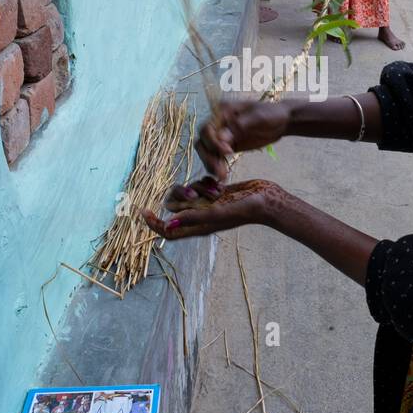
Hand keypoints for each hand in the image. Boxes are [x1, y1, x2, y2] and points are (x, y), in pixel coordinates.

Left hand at [140, 178, 279, 239]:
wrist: (268, 200)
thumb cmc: (247, 208)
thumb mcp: (218, 211)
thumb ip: (194, 217)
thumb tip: (168, 223)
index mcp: (199, 227)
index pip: (168, 231)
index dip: (153, 224)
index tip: (144, 210)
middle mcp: (201, 217)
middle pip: (174, 209)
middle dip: (178, 196)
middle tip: (189, 189)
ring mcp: (209, 205)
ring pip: (187, 194)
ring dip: (194, 186)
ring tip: (212, 187)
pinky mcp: (217, 194)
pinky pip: (200, 185)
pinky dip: (205, 181)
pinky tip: (220, 182)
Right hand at [198, 102, 291, 179]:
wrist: (282, 120)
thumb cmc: (271, 113)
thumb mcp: (258, 117)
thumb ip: (239, 126)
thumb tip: (221, 137)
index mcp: (222, 110)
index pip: (207, 128)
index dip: (213, 142)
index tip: (229, 152)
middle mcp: (217, 122)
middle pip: (202, 141)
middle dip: (208, 157)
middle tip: (220, 171)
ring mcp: (221, 135)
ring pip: (206, 151)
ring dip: (211, 164)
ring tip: (222, 176)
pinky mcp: (226, 146)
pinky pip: (216, 157)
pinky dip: (217, 166)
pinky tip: (222, 176)